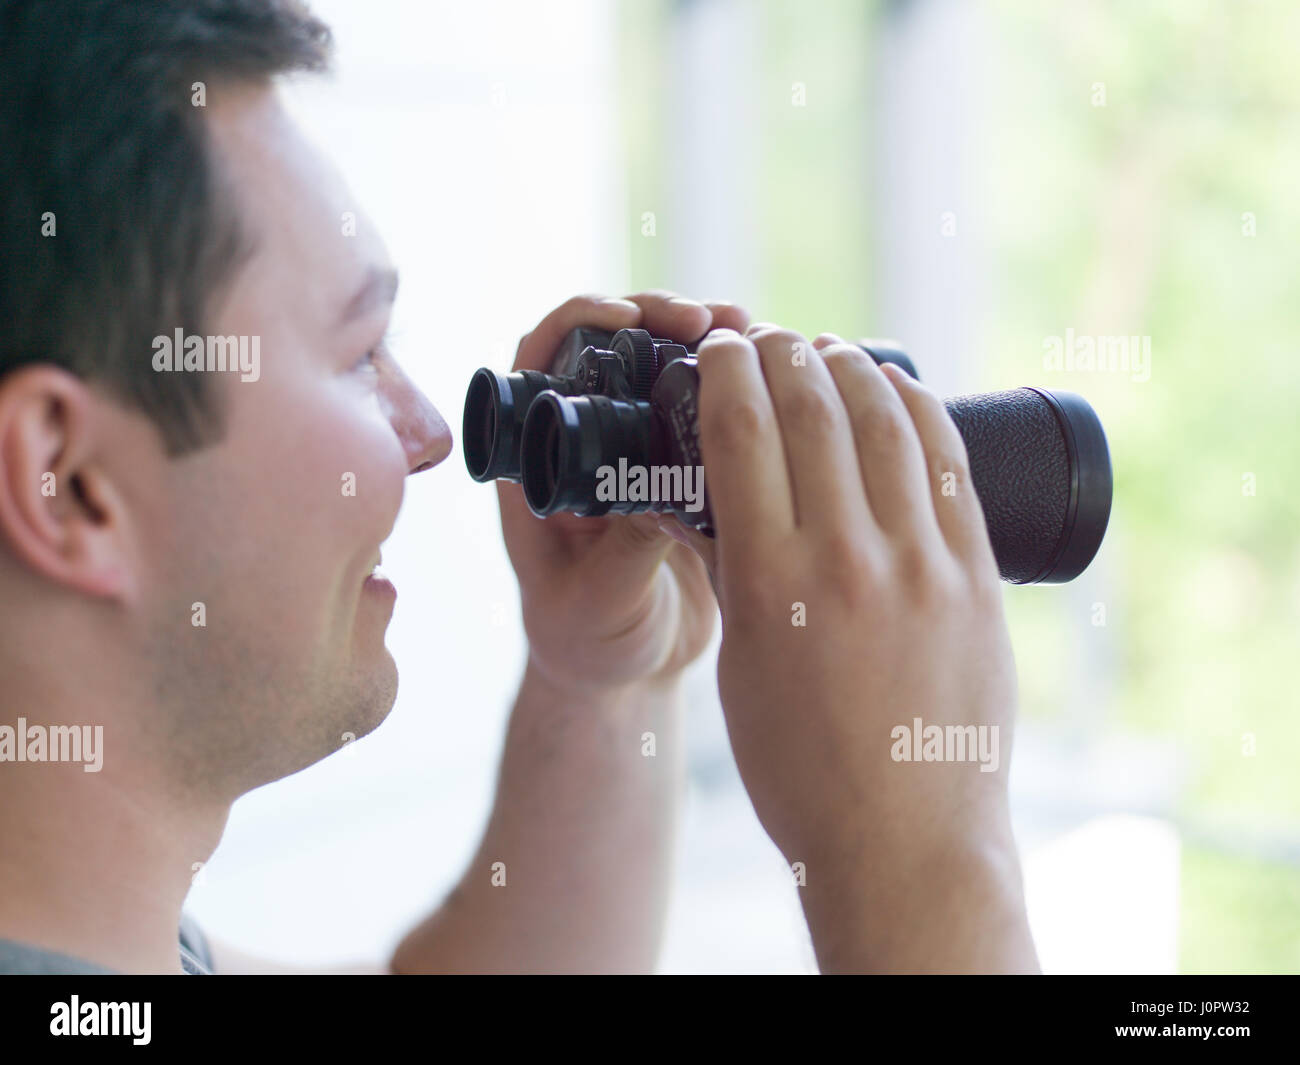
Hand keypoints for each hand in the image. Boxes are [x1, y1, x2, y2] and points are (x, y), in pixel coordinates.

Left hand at [497, 291, 748, 691]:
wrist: (634, 673)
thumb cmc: (589, 645)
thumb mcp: (599, 603)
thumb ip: (626, 551)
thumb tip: (667, 486)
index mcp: (541, 466)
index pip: (540, 361)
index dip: (578, 323)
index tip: (630, 319)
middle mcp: (586, 445)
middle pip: (613, 347)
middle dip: (662, 317)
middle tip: (715, 319)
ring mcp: (641, 452)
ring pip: (669, 368)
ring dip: (714, 344)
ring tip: (764, 336)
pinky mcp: (690, 468)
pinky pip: (714, 410)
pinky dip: (747, 386)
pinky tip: (787, 380)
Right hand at [674, 323, 1022, 909]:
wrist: (903, 841)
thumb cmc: (802, 770)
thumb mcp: (740, 669)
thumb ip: (737, 575)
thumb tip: (724, 500)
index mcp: (770, 584)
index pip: (742, 434)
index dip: (728, 372)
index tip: (721, 349)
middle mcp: (847, 560)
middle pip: (814, 411)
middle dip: (784, 355)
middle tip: (769, 339)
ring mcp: (922, 565)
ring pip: (886, 423)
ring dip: (851, 368)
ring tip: (828, 350)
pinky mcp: (976, 579)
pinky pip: (950, 466)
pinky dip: (919, 411)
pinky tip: (897, 388)